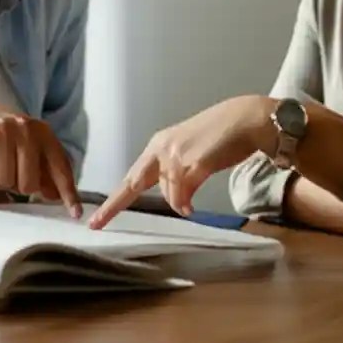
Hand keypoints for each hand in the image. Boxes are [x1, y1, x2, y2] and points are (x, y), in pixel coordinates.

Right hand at [0, 101, 81, 216]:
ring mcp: (2, 129)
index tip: (75, 214)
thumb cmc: (4, 138)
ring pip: (6, 181)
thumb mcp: (27, 148)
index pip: (60, 167)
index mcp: (43, 132)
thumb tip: (56, 196)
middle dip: (18, 186)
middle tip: (10, 171)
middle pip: (28, 184)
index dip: (68, 192)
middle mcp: (26, 128)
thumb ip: (44, 171)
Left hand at [89, 95, 272, 228]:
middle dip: (115, 204)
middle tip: (99, 223)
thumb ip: (177, 172)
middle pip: (133, 182)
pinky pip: (182, 193)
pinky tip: (190, 208)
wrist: (247, 119)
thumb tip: (175, 199)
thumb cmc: (223, 136)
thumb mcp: (191, 152)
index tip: (95, 218)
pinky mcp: (194, 162)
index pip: (132, 175)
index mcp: (159, 145)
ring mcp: (176, 154)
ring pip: (166, 192)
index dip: (113, 199)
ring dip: (176, 202)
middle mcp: (162, 148)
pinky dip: (185, 203)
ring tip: (189, 206)